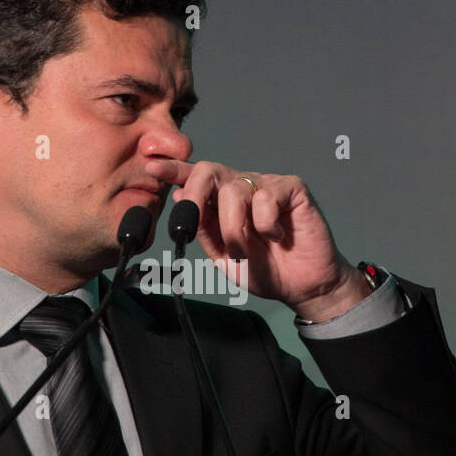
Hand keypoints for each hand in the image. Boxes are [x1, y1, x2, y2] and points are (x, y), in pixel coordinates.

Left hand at [153, 158, 370, 319]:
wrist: (303, 288)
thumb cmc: (265, 270)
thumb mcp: (223, 256)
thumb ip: (203, 229)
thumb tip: (181, 198)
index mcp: (223, 202)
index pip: (195, 178)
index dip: (174, 170)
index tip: (152, 167)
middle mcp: (243, 187)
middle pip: (210, 171)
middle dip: (196, 194)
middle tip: (195, 221)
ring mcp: (268, 186)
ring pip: (235, 190)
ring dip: (233, 228)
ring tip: (244, 251)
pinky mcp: (292, 189)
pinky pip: (267, 197)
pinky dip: (266, 222)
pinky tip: (278, 235)